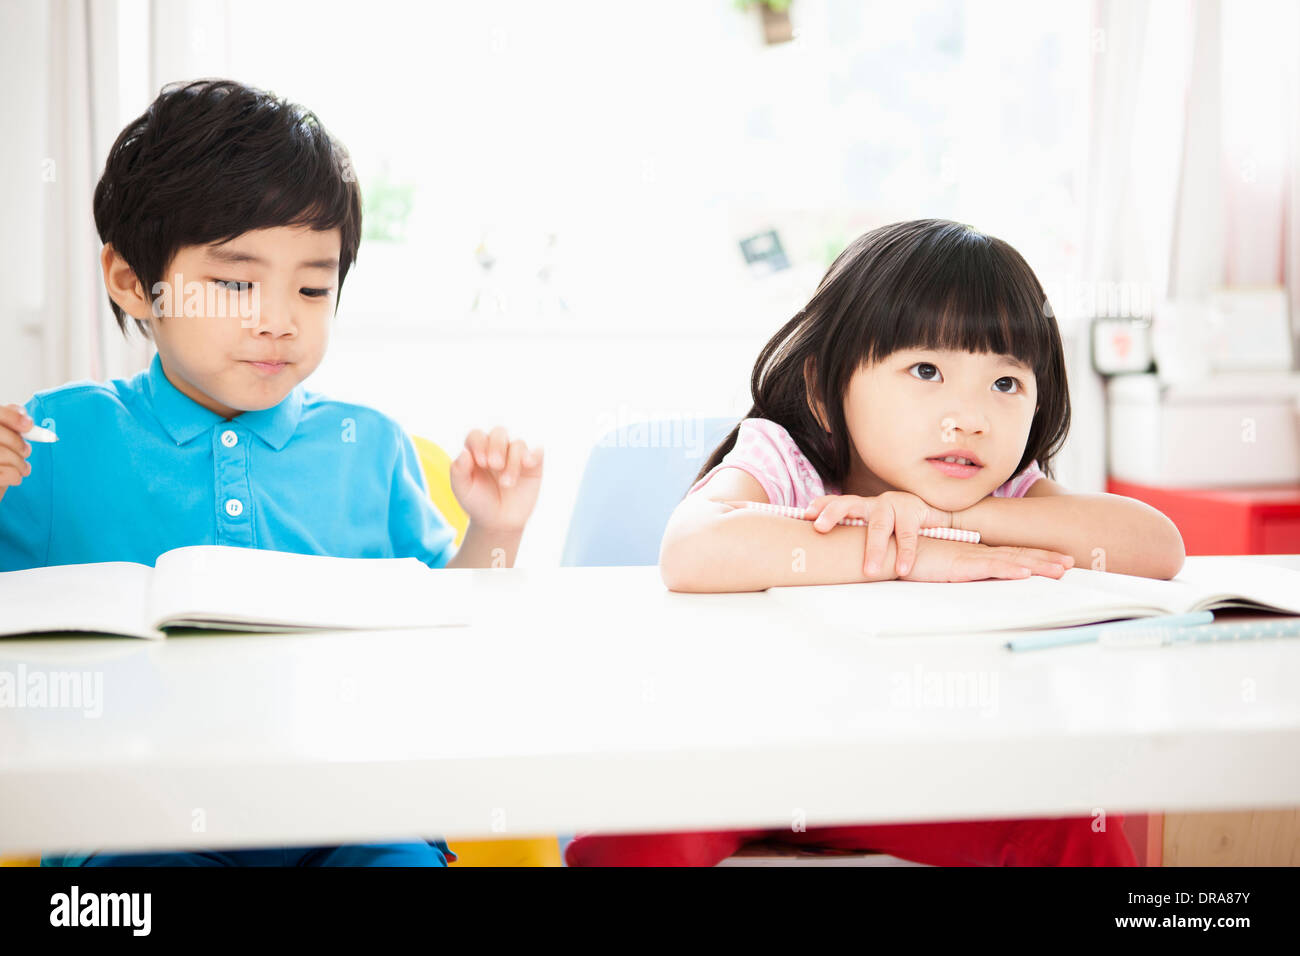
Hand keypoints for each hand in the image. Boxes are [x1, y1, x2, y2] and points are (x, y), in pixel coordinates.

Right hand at [0, 404, 33, 493]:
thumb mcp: (3, 437)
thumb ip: (10, 422)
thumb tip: (24, 417)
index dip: (13, 417)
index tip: (29, 425)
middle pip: (0, 434)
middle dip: (19, 444)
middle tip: (26, 451)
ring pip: (4, 454)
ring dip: (20, 463)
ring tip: (23, 467)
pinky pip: (8, 473)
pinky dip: (16, 476)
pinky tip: (14, 476)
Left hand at [449, 426, 543, 532]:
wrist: (499, 523)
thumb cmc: (478, 503)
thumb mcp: (462, 490)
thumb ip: (458, 471)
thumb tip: (464, 452)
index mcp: (477, 451)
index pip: (477, 435)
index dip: (479, 443)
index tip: (480, 462)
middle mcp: (497, 449)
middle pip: (499, 432)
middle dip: (497, 446)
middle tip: (495, 465)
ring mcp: (515, 456)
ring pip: (518, 444)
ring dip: (513, 461)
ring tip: (506, 484)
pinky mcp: (533, 465)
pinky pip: (537, 451)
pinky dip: (533, 454)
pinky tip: (527, 463)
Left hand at [804, 491, 953, 578]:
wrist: (932, 516)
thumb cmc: (897, 528)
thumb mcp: (873, 530)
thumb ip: (854, 538)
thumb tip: (825, 561)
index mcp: (861, 507)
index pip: (836, 502)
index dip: (820, 506)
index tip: (805, 514)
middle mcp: (874, 504)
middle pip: (849, 504)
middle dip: (832, 515)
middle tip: (819, 529)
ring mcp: (894, 505)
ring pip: (879, 526)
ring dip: (874, 550)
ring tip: (869, 572)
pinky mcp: (914, 512)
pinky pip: (908, 535)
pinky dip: (905, 553)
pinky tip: (901, 568)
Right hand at [900, 535, 1073, 582]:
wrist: (891, 550)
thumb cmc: (910, 559)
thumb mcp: (940, 567)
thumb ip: (956, 571)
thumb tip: (967, 579)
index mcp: (973, 553)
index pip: (1010, 554)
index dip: (1034, 556)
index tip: (1056, 559)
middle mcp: (976, 552)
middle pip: (1018, 555)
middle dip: (1046, 559)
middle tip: (1070, 563)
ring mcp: (969, 557)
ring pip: (1011, 561)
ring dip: (1037, 565)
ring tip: (1060, 569)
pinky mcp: (958, 564)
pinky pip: (988, 568)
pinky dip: (1009, 570)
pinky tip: (1025, 573)